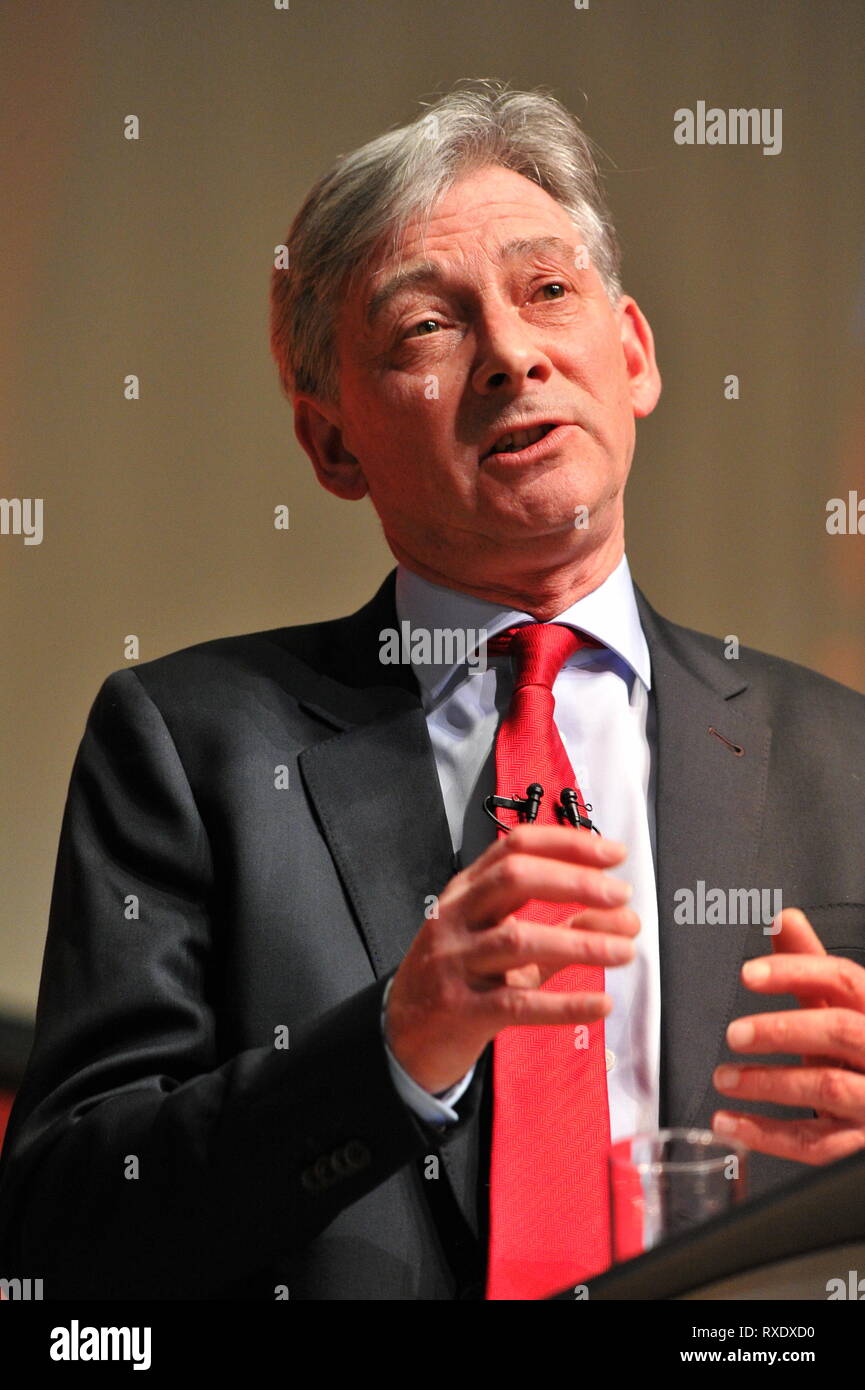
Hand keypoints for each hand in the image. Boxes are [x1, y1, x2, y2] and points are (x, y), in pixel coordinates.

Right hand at [385, 824, 638, 1093]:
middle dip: (574, 882)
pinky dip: (565, 1004)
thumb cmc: (460, 981)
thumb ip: (559, 930)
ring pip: (518, 940)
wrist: (403, 1038)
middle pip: (514, 878)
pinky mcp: (461, 1010)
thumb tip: (618, 916)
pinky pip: (517, 1003)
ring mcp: (454, 962)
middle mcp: (456, 918)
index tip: (614, 854)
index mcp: (466, 892)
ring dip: (580, 944)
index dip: (567, 844)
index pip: (515, 847)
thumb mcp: (503, 945)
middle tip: (621, 895)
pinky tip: (601, 1004)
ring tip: (625, 950)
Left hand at [712, 907, 864, 1162]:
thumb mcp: (843, 1008)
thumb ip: (813, 967)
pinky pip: (816, 1143)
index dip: (795, 971)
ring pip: (826, 1087)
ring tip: (724, 1078)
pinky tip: (732, 1124)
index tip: (749, 974)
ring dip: (767, 1083)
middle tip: (735, 1033)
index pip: (844, 980)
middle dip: (782, 1029)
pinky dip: (768, 1134)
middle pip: (839, 1032)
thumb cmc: (860, 1053)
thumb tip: (785, 919)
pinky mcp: (861, 1143)